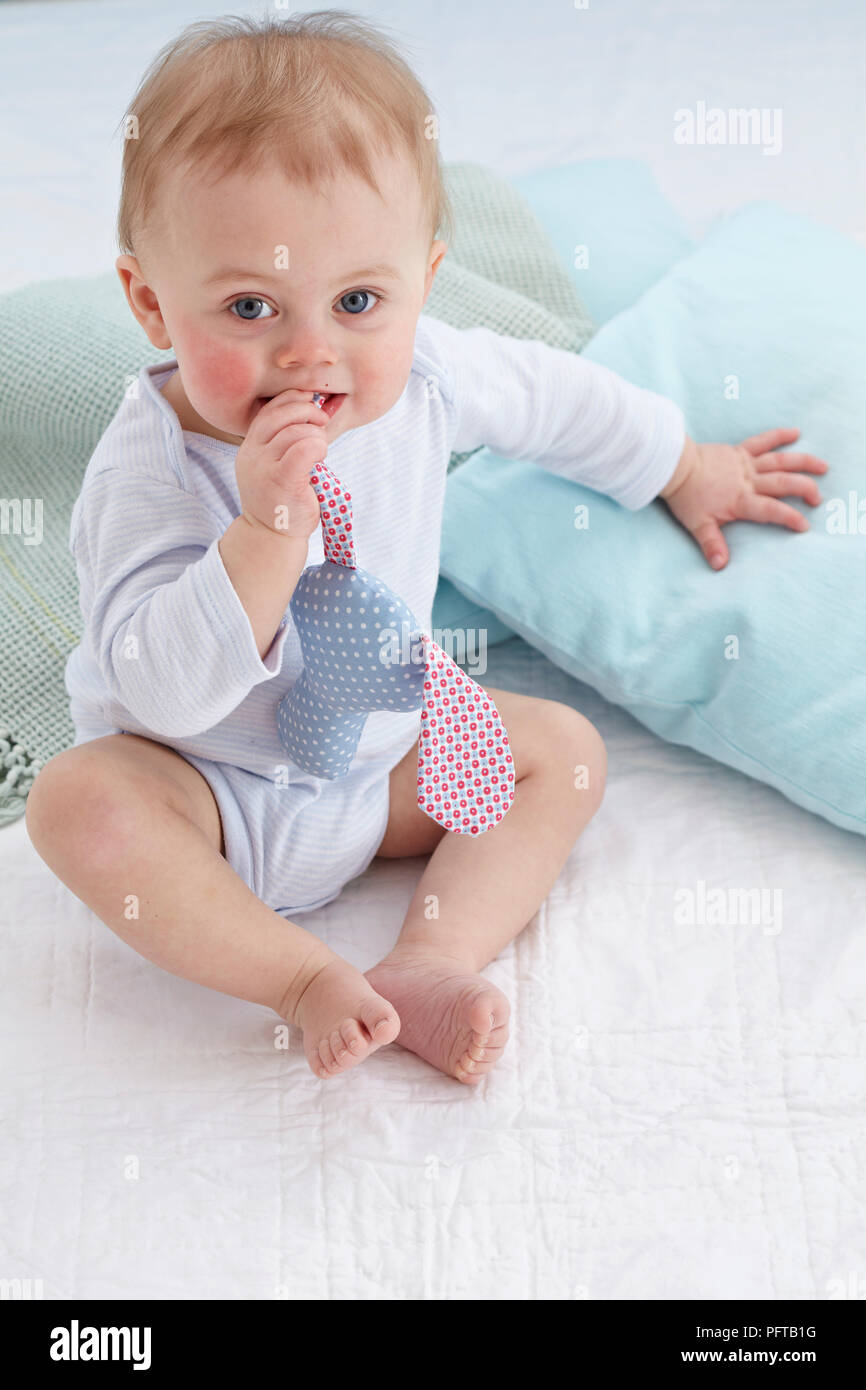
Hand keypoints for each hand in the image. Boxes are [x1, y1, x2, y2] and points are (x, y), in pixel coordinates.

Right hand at [234, 390, 327, 540]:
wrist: (273, 537)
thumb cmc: (283, 502)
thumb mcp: (276, 467)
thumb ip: (285, 442)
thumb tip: (313, 408)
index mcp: (249, 448)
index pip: (269, 410)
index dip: (292, 399)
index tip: (311, 403)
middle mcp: (251, 454)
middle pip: (280, 414)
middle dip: (307, 412)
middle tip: (322, 422)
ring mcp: (263, 467)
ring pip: (295, 432)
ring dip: (316, 435)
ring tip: (322, 448)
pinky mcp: (280, 480)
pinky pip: (303, 448)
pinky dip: (318, 446)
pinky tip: (321, 457)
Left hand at [659, 428, 828, 569]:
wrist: (674, 467)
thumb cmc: (686, 497)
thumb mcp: (698, 525)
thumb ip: (712, 544)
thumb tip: (720, 565)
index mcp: (741, 500)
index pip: (771, 510)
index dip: (789, 517)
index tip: (804, 526)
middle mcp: (748, 480)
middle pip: (784, 483)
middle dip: (805, 490)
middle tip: (818, 499)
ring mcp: (746, 464)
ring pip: (780, 461)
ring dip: (803, 463)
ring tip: (823, 466)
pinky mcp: (740, 451)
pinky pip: (763, 441)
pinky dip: (779, 435)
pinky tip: (796, 432)